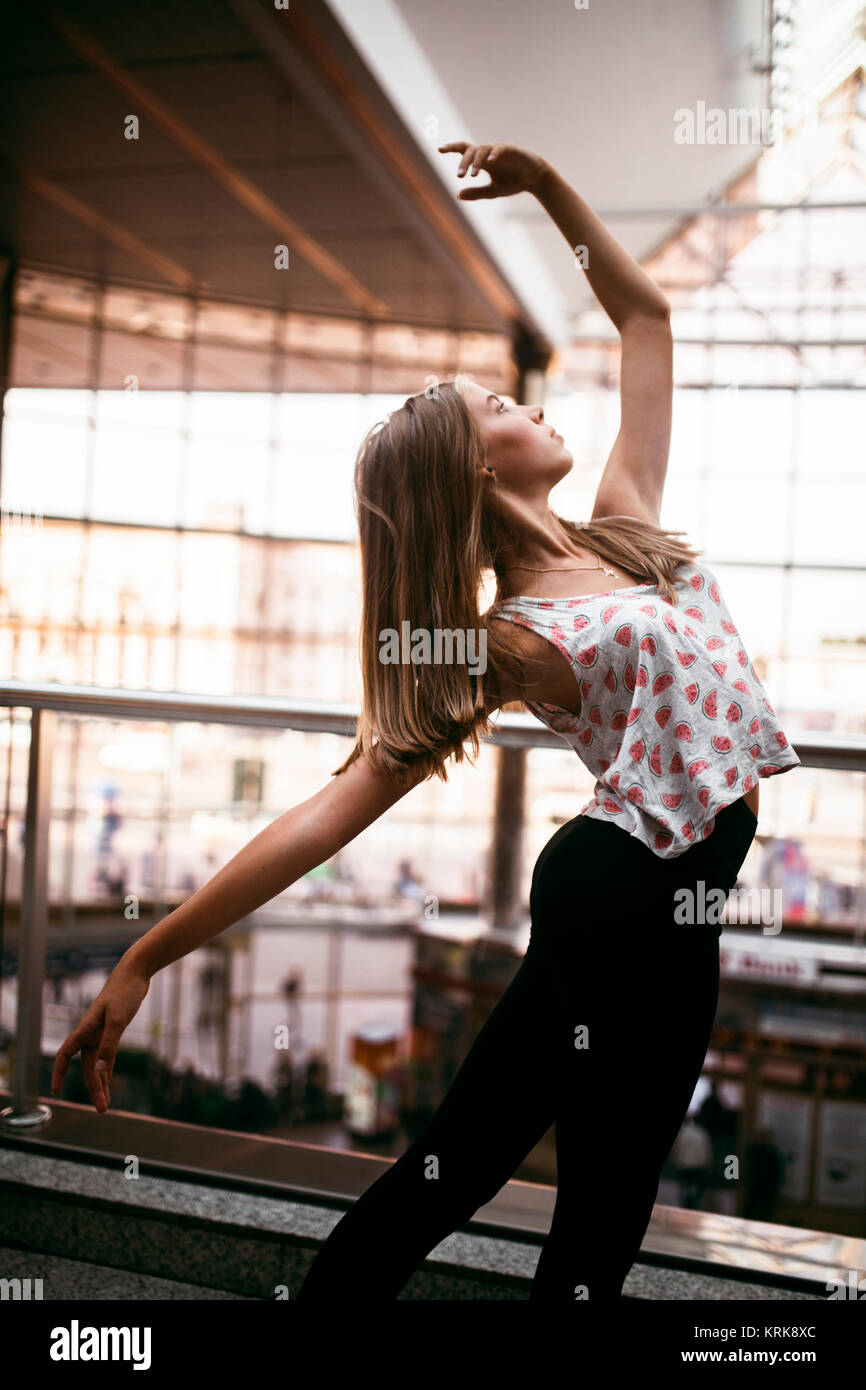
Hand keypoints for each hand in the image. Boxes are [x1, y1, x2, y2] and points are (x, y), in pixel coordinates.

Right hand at [51, 960, 150, 1113]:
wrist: (135, 974)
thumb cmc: (124, 993)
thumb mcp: (118, 1019)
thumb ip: (110, 1044)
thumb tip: (101, 1069)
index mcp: (84, 1029)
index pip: (65, 1055)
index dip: (59, 1073)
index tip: (56, 1090)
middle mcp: (89, 1033)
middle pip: (87, 1066)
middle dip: (93, 1088)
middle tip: (101, 1109)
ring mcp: (100, 1033)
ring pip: (97, 1064)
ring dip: (101, 1083)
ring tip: (105, 1105)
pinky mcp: (112, 1031)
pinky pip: (107, 1056)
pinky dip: (107, 1070)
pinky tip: (108, 1083)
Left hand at [437, 142, 550, 199]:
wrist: (535, 179)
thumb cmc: (514, 182)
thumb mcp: (493, 191)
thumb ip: (476, 192)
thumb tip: (457, 195)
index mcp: (482, 161)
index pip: (465, 150)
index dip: (452, 148)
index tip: (440, 150)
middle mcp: (488, 153)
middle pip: (471, 150)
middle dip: (464, 162)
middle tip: (460, 175)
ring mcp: (499, 150)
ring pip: (483, 150)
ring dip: (476, 161)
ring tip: (473, 174)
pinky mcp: (512, 150)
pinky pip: (500, 149)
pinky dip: (494, 154)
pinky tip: (490, 161)